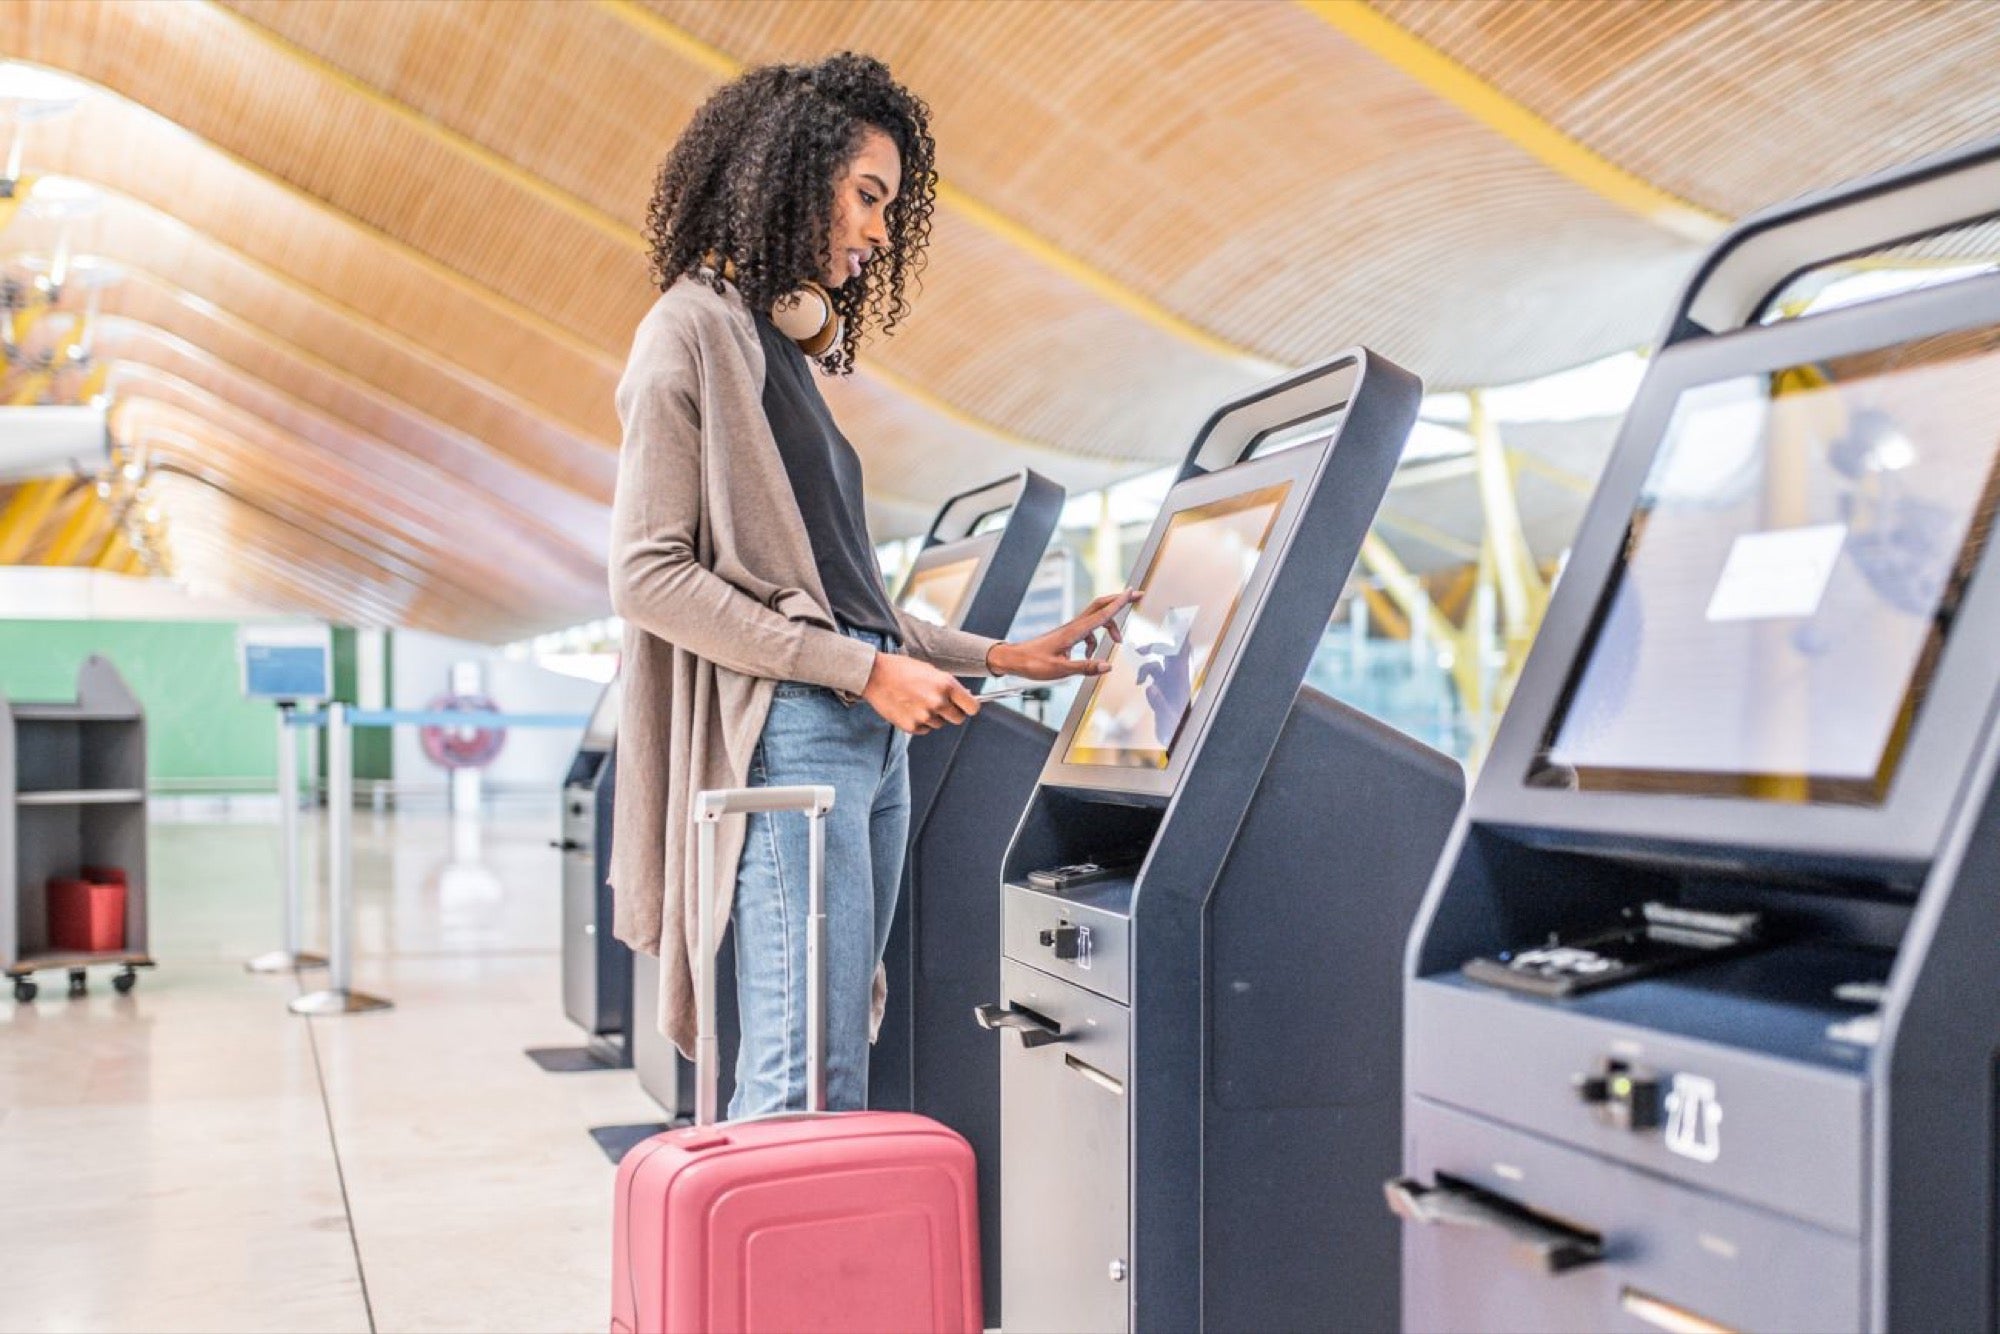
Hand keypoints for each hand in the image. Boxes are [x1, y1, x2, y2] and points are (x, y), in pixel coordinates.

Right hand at [861, 652, 980, 734]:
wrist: (874, 675)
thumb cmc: (902, 669)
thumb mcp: (931, 671)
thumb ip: (948, 686)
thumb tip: (965, 697)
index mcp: (946, 684)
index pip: (972, 707)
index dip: (969, 706)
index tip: (965, 706)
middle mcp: (938, 702)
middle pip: (958, 719)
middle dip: (952, 713)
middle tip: (940, 704)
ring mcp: (924, 716)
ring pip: (939, 724)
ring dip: (933, 716)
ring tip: (917, 701)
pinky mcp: (911, 726)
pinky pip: (924, 729)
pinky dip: (919, 722)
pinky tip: (909, 708)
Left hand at [985, 590, 1140, 680]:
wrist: (1014, 659)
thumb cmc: (1034, 664)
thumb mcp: (1061, 670)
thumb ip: (1086, 667)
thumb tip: (1108, 666)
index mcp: (1074, 632)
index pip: (1102, 614)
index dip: (1119, 603)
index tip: (1132, 592)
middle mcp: (1073, 626)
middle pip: (1100, 606)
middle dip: (1119, 601)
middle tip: (1137, 597)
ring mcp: (1070, 629)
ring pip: (1096, 619)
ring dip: (1110, 626)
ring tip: (1117, 641)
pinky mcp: (1067, 635)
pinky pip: (1088, 631)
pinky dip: (1094, 640)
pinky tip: (1089, 655)